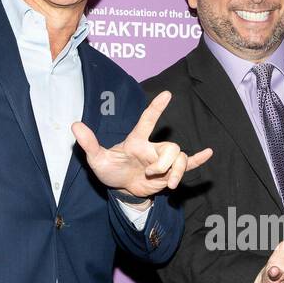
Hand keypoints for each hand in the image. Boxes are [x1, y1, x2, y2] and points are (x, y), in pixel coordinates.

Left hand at [72, 91, 212, 197]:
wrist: (121, 188)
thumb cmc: (110, 170)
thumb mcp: (97, 159)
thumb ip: (89, 143)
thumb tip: (74, 125)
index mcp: (137, 140)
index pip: (148, 120)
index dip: (157, 107)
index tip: (167, 94)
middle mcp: (152, 147)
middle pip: (171, 148)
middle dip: (165, 164)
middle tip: (150, 174)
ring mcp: (163, 159)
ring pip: (180, 158)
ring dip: (176, 172)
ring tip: (168, 184)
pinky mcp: (169, 172)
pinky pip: (187, 163)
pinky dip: (198, 160)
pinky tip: (208, 153)